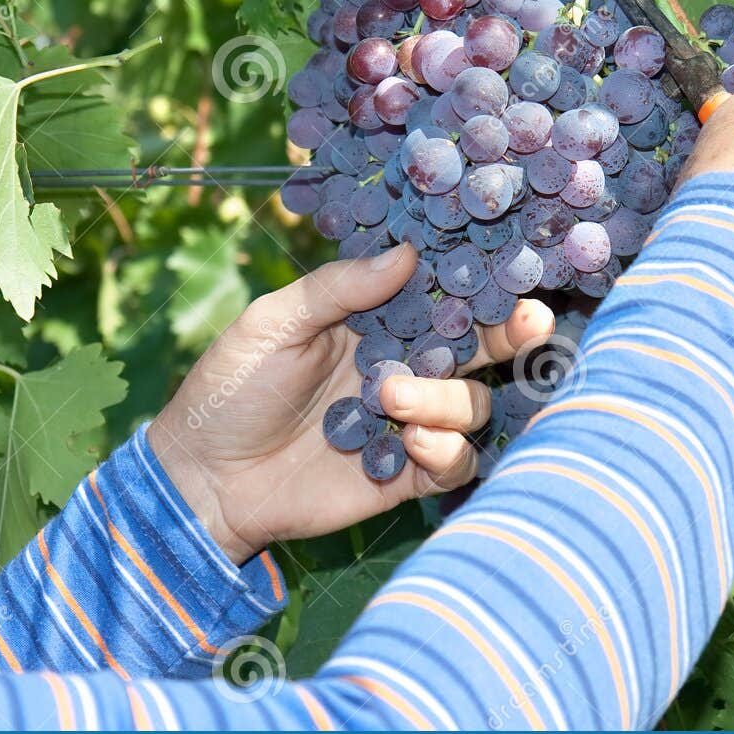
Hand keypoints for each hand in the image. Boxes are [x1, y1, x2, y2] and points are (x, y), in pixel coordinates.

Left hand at [149, 244, 553, 563]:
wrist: (202, 478)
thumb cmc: (230, 389)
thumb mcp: (272, 323)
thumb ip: (338, 289)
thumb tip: (406, 254)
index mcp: (378, 323)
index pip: (442, 297)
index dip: (477, 284)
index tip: (507, 271)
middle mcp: (406, 367)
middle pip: (480, 347)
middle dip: (511, 334)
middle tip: (531, 323)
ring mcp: (409, 422)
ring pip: (471, 405)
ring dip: (447, 399)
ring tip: (396, 400)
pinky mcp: (406, 475)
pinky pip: (456, 463)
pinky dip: (447, 451)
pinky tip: (413, 443)